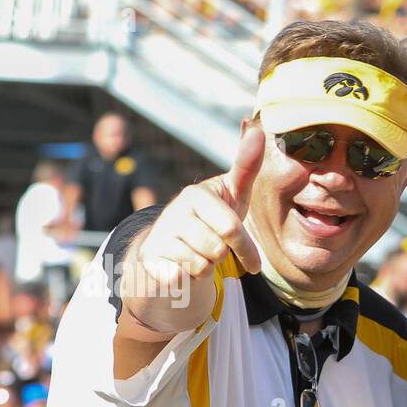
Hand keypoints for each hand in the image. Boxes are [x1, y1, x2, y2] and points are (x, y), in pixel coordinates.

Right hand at [127, 125, 263, 306]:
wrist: (172, 244)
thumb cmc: (212, 217)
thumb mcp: (233, 194)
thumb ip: (246, 166)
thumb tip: (257, 128)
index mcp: (197, 194)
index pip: (231, 228)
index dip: (246, 249)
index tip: (255, 264)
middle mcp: (176, 210)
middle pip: (218, 250)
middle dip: (223, 256)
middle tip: (217, 247)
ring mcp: (161, 234)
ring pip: (202, 266)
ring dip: (207, 267)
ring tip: (199, 254)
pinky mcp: (150, 257)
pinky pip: (181, 279)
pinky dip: (187, 279)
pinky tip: (181, 267)